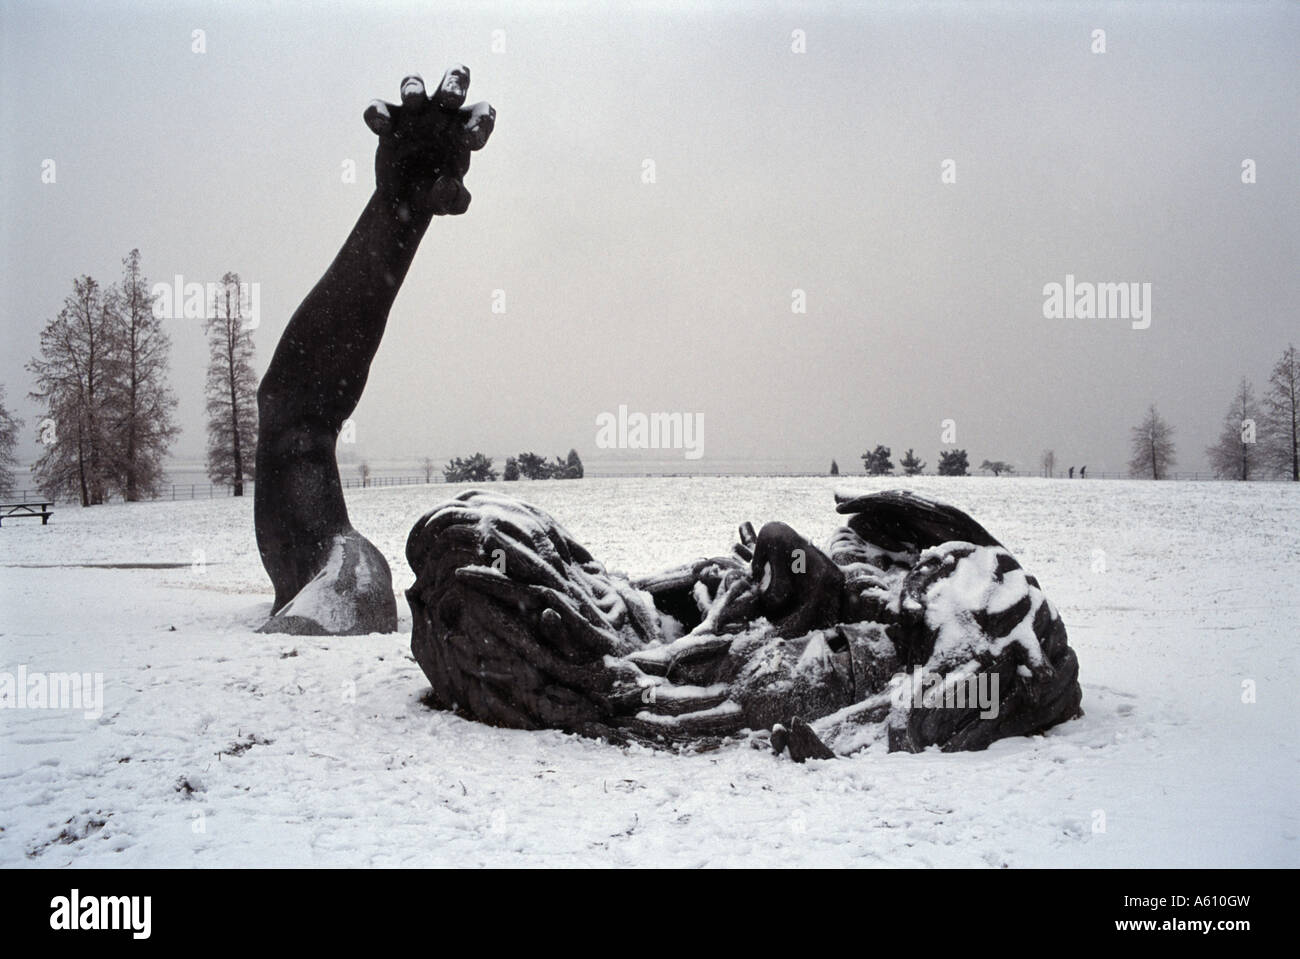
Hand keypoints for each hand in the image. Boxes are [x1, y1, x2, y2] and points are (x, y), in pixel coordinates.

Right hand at [363, 65, 495, 214]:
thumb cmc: (436, 194)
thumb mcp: (448, 204)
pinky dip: (377, 114)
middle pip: (454, 79)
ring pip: (413, 84)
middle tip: (451, 99)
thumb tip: (447, 185)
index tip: (472, 142)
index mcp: (465, 129)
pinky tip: (381, 128)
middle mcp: (442, 113)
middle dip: (455, 84)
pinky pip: (379, 108)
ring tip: (412, 101)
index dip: (480, 122)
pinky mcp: (387, 121)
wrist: (406, 201)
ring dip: (413, 88)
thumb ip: (455, 199)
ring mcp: (413, 113)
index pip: (481, 114)